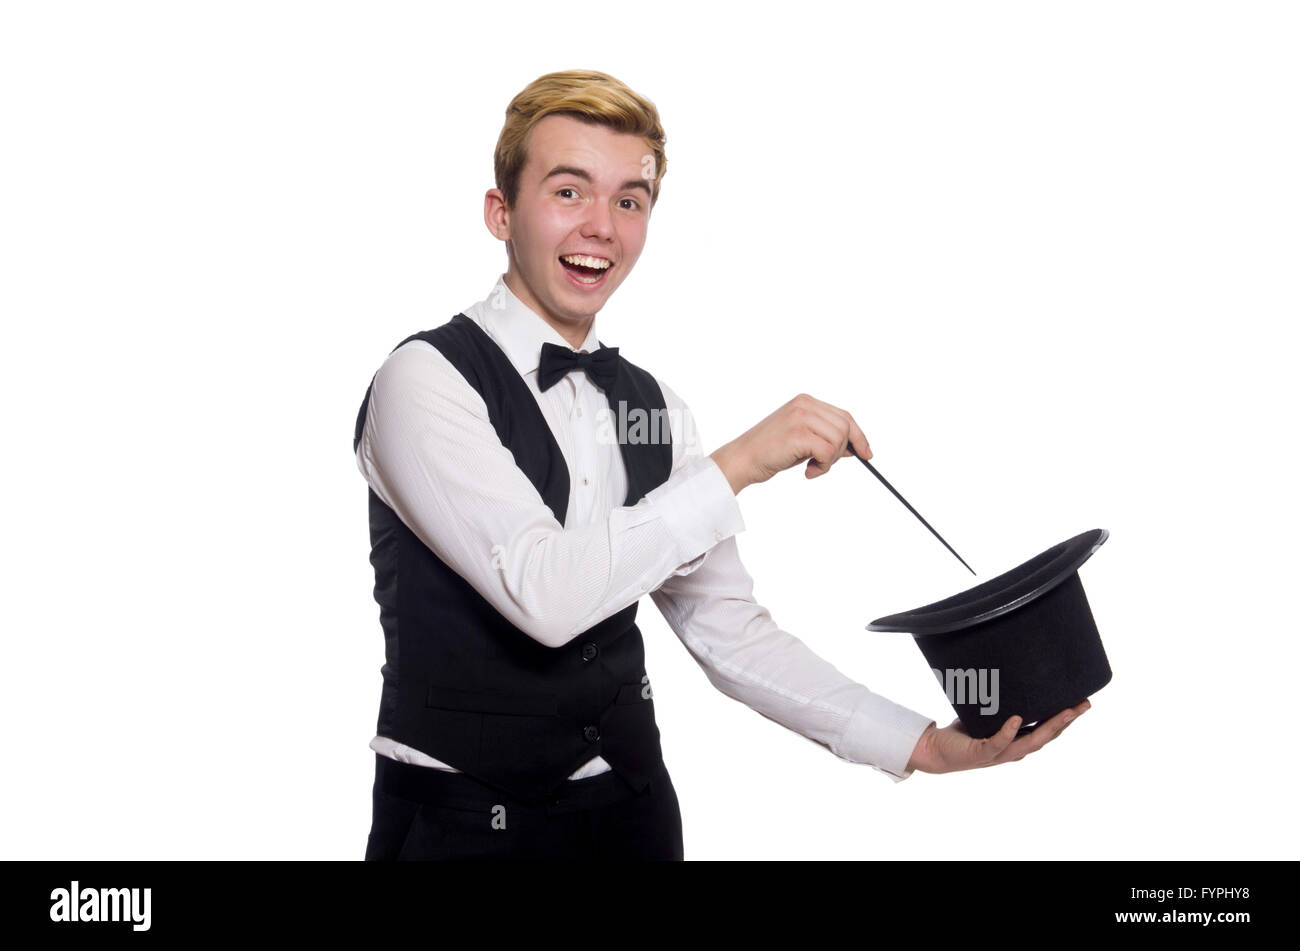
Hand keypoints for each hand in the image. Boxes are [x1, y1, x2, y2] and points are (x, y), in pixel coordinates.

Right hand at [708, 393, 871, 494]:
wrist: (742, 460)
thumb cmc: (770, 453)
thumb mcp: (802, 439)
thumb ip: (825, 436)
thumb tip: (856, 448)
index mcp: (806, 401)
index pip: (843, 415)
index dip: (858, 435)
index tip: (867, 453)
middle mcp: (805, 404)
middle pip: (845, 426)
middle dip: (843, 450)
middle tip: (824, 464)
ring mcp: (801, 417)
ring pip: (839, 440)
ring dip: (830, 461)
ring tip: (812, 468)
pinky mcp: (798, 433)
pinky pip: (828, 452)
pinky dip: (823, 467)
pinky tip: (807, 472)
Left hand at [905, 700, 1091, 773]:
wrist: (936, 750)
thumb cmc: (964, 731)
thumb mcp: (987, 713)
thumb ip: (1000, 699)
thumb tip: (1009, 668)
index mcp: (1018, 741)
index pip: (1047, 730)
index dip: (1066, 719)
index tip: (1083, 702)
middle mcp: (1013, 750)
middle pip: (1046, 736)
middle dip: (1066, 721)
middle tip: (1083, 705)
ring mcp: (999, 753)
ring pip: (1029, 743)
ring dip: (1048, 727)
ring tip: (1064, 712)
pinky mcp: (980, 753)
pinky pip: (997, 743)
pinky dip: (1008, 732)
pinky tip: (1017, 719)